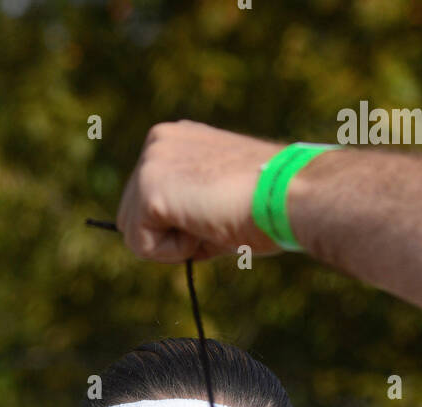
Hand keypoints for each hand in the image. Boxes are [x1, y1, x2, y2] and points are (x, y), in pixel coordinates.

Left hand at [116, 120, 287, 261]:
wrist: (288, 194)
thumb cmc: (266, 203)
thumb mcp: (217, 197)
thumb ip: (186, 205)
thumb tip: (168, 232)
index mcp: (176, 139)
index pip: (151, 202)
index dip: (181, 225)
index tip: (217, 211)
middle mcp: (158, 141)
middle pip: (132, 217)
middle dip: (171, 235)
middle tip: (214, 220)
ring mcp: (150, 160)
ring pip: (134, 233)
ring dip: (173, 243)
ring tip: (210, 220)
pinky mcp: (148, 187)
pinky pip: (141, 245)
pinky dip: (173, 251)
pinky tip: (204, 226)